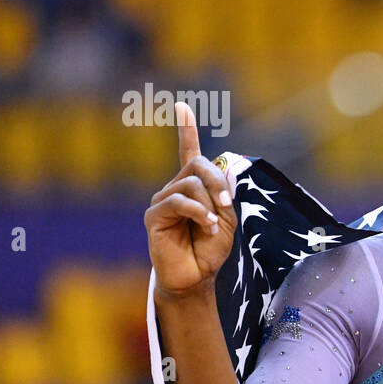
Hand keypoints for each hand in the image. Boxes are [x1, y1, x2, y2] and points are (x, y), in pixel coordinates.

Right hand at [145, 102, 237, 296]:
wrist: (196, 277)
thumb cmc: (210, 249)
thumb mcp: (226, 218)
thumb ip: (223, 194)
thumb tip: (219, 175)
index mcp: (193, 187)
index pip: (188, 153)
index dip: (186, 130)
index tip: (182, 106)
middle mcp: (174, 189)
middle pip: (198, 166)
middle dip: (218, 183)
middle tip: (228, 206)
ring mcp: (162, 201)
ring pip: (190, 184)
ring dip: (210, 204)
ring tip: (214, 225)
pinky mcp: (154, 216)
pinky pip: (179, 201)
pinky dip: (199, 212)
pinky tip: (207, 226)